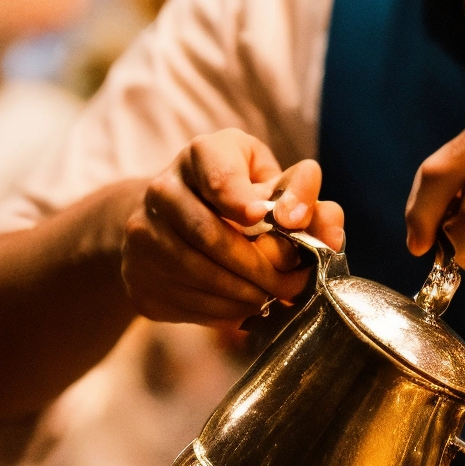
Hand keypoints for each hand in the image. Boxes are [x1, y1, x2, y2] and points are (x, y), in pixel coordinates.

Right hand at [122, 129, 344, 324]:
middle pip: (211, 234)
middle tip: (291, 284)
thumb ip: (304, 197)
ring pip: (197, 273)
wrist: (170, 220)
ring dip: (243, 293)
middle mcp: (164, 187)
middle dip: (260, 266)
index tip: (264, 216)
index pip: (218, 172)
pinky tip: (240, 306)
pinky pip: (185, 300)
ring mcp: (143, 232)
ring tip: (269, 297)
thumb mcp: (270, 179)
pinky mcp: (136, 274)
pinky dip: (221, 310)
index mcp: (202, 154)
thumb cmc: (238, 195)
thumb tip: (328, 231)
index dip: (239, 196)